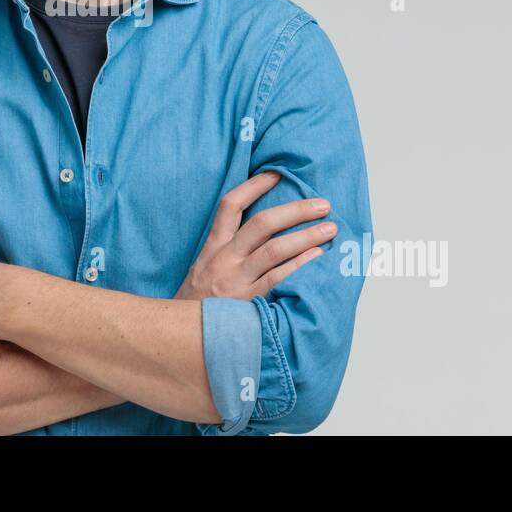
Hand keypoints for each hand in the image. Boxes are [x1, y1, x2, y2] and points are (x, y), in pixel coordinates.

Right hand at [174, 171, 334, 301]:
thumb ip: (227, 251)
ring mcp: (236, 280)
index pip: (230, 205)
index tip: (276, 174)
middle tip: (322, 204)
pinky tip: (318, 258)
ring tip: (330, 228)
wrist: (181, 338)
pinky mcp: (248, 302)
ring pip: (274, 249)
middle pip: (262, 223)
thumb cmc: (198, 304)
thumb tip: (263, 232)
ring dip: (306, 235)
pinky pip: (279, 278)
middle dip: (296, 210)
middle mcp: (225, 259)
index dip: (254, 186)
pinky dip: (300, 265)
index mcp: (213, 247)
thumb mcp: (204, 270)